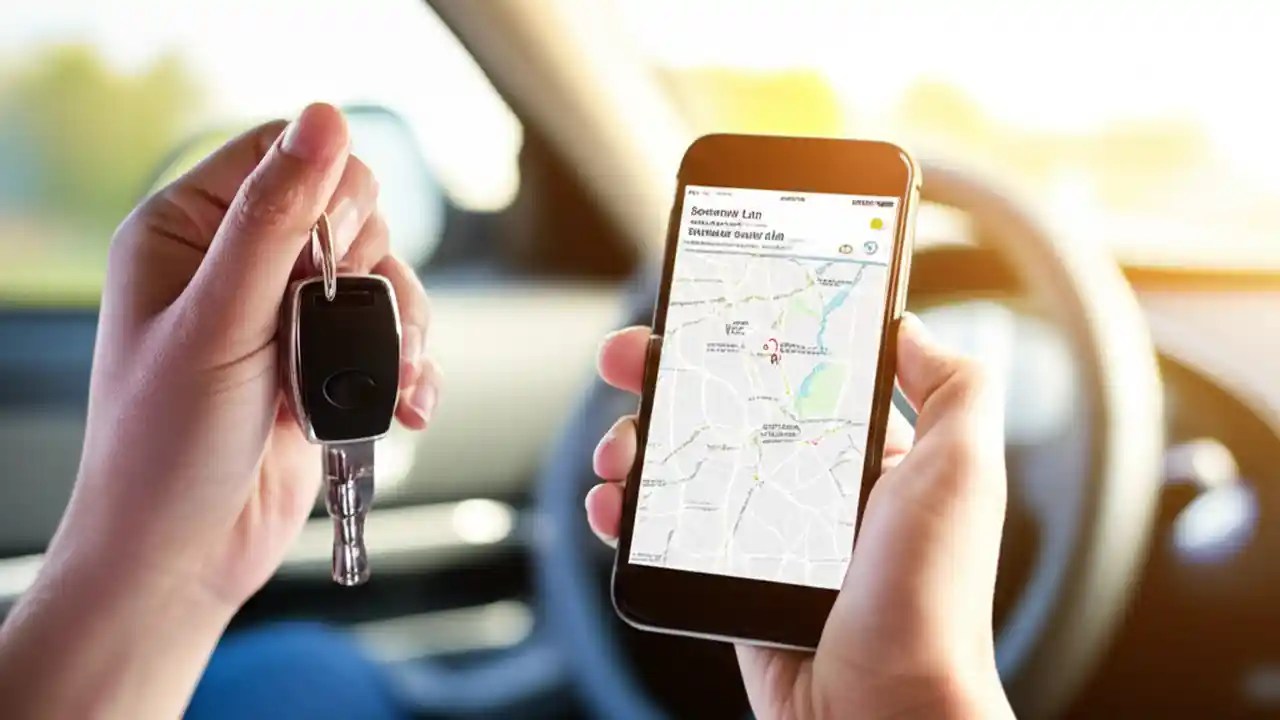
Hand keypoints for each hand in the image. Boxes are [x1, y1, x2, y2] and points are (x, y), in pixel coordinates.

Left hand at [0, 103, 439, 716]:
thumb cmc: (166, 448)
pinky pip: (388, 333)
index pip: (281, 155)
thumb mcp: (220, 322)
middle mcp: (234, 264)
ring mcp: (281, 315)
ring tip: (396, 378)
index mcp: (185, 231)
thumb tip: (324, 120)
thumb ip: (275, 219)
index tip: (333, 255)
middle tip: (346, 324)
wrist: (185, 557)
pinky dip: (409, 365)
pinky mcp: (319, 361)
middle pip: (347, 211)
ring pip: (380, 274)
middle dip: (372, 269)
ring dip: (403, 325)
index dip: (328, 189)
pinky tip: (408, 402)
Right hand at [585, 314, 1012, 718]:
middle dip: (665, 379)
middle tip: (625, 362)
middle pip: (721, 410)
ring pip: (682, 466)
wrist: (882, 711)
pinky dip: (627, 511)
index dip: (741, 338)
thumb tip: (908, 326)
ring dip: (636, 444)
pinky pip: (666, 531)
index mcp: (864, 455)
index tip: (697, 315)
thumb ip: (954, 388)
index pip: (792, 373)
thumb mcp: (963, 471)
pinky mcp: (725, 578)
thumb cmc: (932, 597)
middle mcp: (811, 487)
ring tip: (618, 451)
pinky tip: (612, 503)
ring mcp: (762, 534)